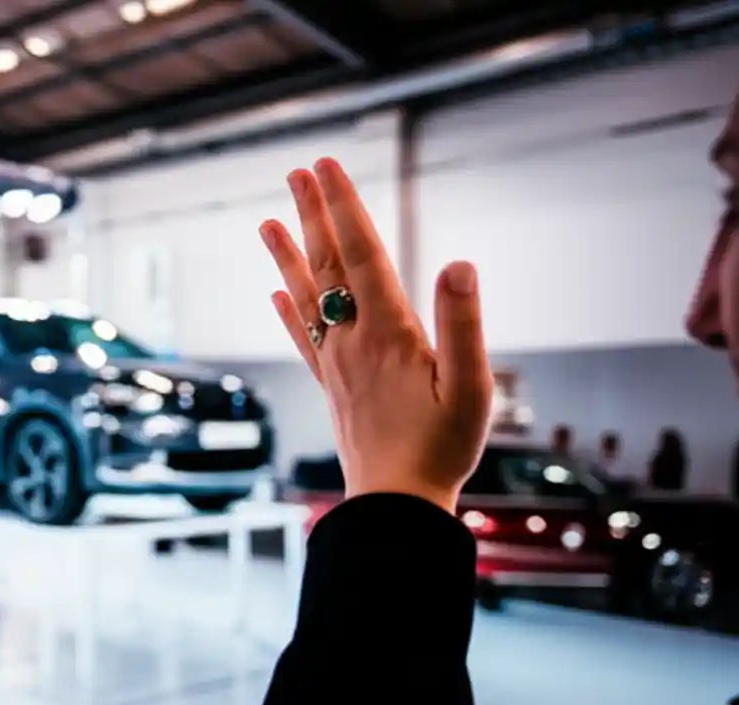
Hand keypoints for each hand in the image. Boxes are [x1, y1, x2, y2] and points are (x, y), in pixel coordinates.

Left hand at [261, 158, 492, 513]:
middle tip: (297, 174)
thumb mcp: (471, 386)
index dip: (344, 207)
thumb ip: (463, 323)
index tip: (326, 168)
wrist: (395, 502)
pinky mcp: (333, 386)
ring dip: (288, 255)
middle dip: (313, 216)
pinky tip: (275, 292)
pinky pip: (305, 338)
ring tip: (267, 222)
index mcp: (389, 332)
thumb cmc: (441, 448)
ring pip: (307, 297)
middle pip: (328, 265)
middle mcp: (353, 340)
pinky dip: (288, 310)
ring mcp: (338, 362)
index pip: (362, 254)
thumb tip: (459, 264)